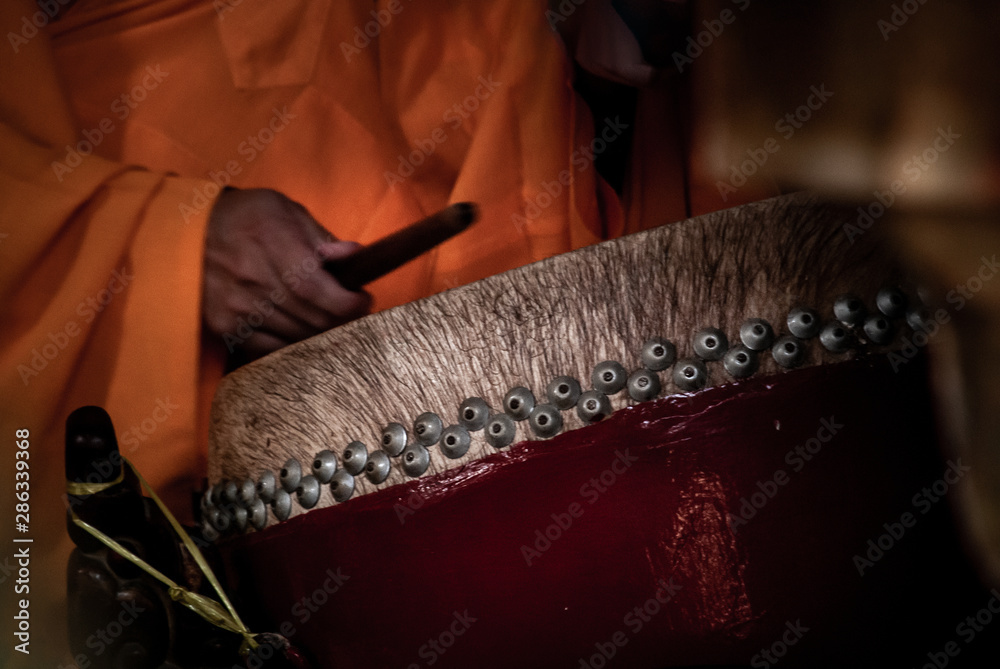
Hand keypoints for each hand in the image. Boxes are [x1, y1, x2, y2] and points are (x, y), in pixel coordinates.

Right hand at [202, 188, 370, 357]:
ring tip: (331, 319)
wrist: (188, 232)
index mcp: (270, 239)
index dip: (346, 302)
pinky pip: (271, 349)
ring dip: (322, 333)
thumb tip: (354, 256)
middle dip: (342, 319)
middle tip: (353, 311)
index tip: (363, 300)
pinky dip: (293, 344)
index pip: (315, 287)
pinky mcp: (224, 325)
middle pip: (311, 316)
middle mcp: (251, 275)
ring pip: (295, 336)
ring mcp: (236, 305)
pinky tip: (303, 330)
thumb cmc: (246, 218)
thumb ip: (322, 237)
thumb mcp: (285, 211)